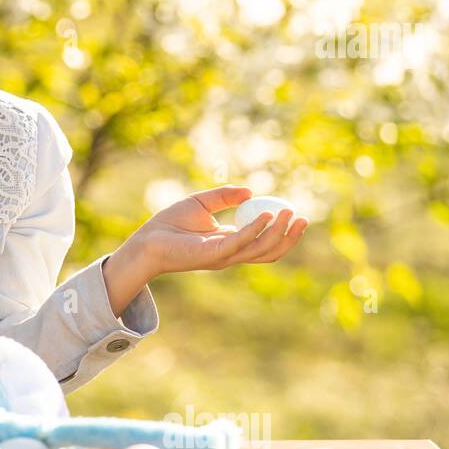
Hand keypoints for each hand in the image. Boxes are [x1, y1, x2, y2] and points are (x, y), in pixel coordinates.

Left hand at [102, 185, 307, 314]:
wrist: (146, 240)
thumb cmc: (169, 224)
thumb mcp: (201, 203)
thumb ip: (225, 196)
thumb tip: (250, 193)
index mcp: (230, 242)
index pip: (264, 241)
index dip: (282, 231)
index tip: (296, 213)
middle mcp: (230, 252)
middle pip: (269, 251)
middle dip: (289, 237)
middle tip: (302, 218)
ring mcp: (223, 256)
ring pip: (260, 250)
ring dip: (278, 233)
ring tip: (289, 214)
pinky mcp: (212, 255)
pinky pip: (239, 243)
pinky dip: (254, 230)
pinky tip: (265, 215)